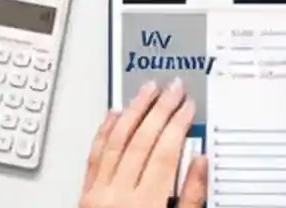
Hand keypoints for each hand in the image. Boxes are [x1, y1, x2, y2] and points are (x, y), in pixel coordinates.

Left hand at [79, 79, 207, 207]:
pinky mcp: (85, 194)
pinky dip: (105, 131)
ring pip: (116, 142)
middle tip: (173, 88)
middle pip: (141, 141)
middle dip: (160, 110)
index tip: (188, 106)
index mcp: (146, 204)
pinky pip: (94, 155)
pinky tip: (114, 114)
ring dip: (133, 111)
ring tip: (146, 90)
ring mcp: (98, 193)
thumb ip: (191, 198)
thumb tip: (200, 163)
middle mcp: (118, 196)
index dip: (178, 125)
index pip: (165, 154)